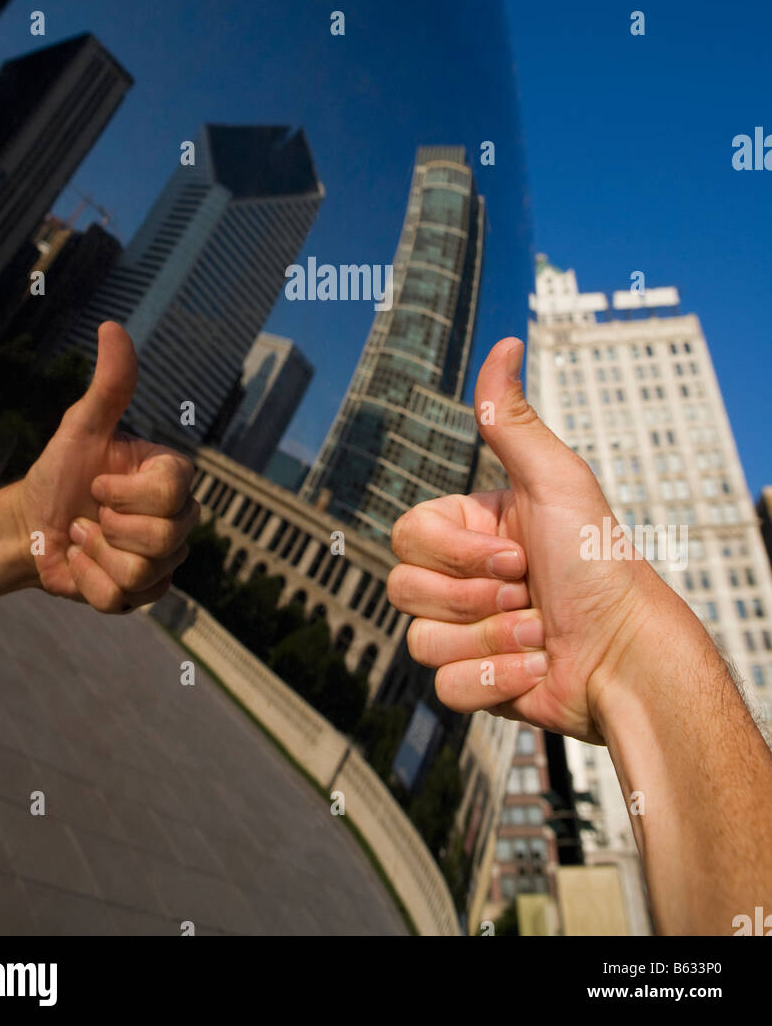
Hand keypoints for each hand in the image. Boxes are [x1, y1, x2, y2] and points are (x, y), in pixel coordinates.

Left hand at [15, 322, 198, 613]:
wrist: (30, 525)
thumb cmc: (61, 471)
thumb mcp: (82, 426)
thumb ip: (110, 385)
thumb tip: (113, 327)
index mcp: (174, 479)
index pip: (174, 493)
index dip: (125, 494)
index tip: (97, 484)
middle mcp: (179, 519)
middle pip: (165, 538)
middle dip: (110, 527)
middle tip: (90, 512)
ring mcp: (165, 561)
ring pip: (145, 572)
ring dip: (97, 553)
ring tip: (84, 536)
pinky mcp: (143, 595)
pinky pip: (122, 600)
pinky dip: (88, 582)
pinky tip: (82, 563)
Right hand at [389, 337, 673, 742]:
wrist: (627, 657)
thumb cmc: (600, 563)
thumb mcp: (556, 480)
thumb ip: (510, 418)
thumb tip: (505, 342)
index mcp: (471, 529)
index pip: (407, 534)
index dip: (456, 553)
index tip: (518, 554)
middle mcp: (462, 578)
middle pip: (403, 588)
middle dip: (475, 598)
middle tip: (531, 592)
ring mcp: (465, 632)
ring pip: (419, 641)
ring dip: (492, 640)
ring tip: (542, 633)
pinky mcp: (474, 682)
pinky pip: (443, 687)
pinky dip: (496, 680)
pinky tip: (537, 667)